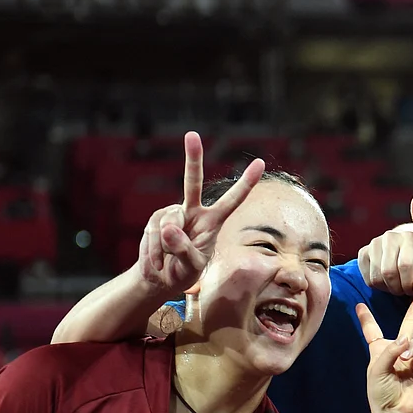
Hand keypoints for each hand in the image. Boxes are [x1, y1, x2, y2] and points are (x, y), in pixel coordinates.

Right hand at [137, 131, 264, 293]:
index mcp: (213, 222)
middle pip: (193, 181)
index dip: (246, 183)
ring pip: (167, 223)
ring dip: (164, 248)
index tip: (260, 163)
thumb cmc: (184, 273)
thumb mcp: (191, 267)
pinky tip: (156, 261)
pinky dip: (153, 250)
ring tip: (166, 263)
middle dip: (192, 158)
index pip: (233, 200)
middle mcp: (194, 212)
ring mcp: (173, 214)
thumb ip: (183, 250)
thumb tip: (168, 229)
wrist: (160, 278)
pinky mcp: (155, 220)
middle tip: (192, 135)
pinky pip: (153, 232)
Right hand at [358, 228, 412, 295]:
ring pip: (376, 277)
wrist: (404, 250)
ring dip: (387, 288)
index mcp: (409, 238)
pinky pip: (367, 278)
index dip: (408, 283)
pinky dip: (377, 286)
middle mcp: (390, 237)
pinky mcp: (363, 252)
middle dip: (397, 288)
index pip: (405, 264)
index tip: (412, 290)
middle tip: (403, 290)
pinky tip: (386, 281)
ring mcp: (374, 244)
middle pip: (388, 272)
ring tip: (395, 285)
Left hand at [358, 298, 412, 412]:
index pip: (372, 331)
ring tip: (406, 357)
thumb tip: (406, 338)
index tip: (359, 305)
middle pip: (406, 328)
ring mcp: (412, 359)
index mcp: (380, 351)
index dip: (366, 318)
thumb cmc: (379, 391)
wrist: (394, 410)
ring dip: (411, 345)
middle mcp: (397, 352)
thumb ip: (389, 351)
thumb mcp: (376, 369)